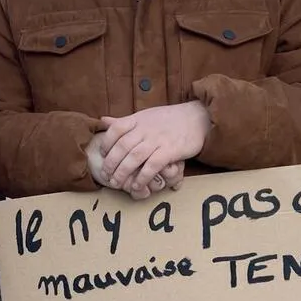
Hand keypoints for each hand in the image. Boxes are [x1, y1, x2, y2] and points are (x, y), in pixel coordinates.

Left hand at [97, 103, 211, 192]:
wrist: (197, 117)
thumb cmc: (169, 119)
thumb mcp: (145, 116)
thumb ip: (124, 121)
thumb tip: (103, 120)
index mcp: (138, 119)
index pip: (115, 130)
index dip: (106, 144)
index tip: (102, 156)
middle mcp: (145, 129)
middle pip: (122, 147)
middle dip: (111, 163)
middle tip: (105, 176)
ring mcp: (158, 139)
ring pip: (134, 158)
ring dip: (123, 173)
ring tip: (117, 184)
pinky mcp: (170, 150)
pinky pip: (152, 166)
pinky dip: (142, 177)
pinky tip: (137, 185)